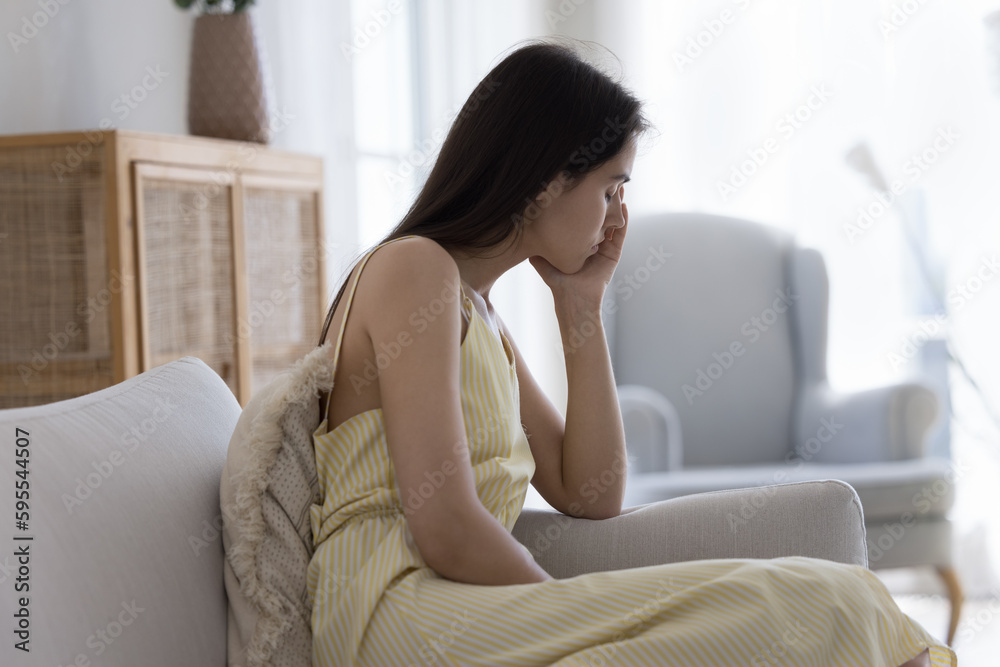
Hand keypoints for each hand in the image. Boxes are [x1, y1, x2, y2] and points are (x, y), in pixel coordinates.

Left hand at [529, 185, 627, 306]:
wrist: (573, 299)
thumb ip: (536, 249)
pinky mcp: (613, 255)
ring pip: (613, 222)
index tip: (583, 187)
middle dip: (603, 199)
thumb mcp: (545, 261)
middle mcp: (594, 244)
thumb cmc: (559, 283)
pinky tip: (624, 206)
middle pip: (600, 216)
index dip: (585, 204)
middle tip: (603, 180)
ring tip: (618, 187)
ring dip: (616, 205)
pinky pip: (621, 235)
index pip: (584, 219)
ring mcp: (605, 249)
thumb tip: (523, 234)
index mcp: (580, 243)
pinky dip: (623, 221)